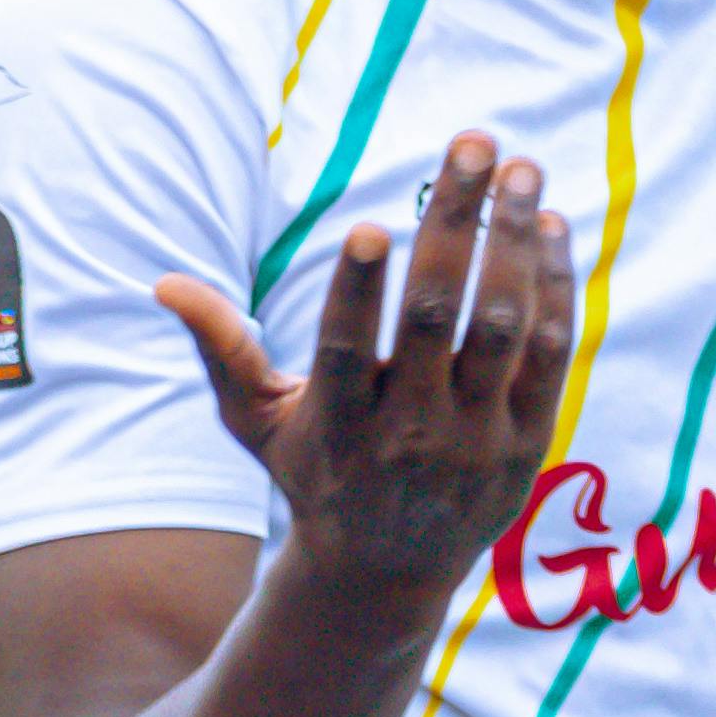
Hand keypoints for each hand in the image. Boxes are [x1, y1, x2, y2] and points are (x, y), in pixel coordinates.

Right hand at [154, 138, 578, 606]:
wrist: (387, 572)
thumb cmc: (316, 473)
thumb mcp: (257, 422)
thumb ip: (221, 349)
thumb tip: (164, 284)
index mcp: (337, 425)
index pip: (345, 352)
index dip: (357, 292)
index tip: (370, 228)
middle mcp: (408, 434)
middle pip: (433, 320)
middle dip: (454, 224)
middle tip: (471, 143)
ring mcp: (474, 440)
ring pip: (501, 329)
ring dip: (514, 242)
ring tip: (521, 169)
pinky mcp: (527, 443)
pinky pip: (547, 355)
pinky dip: (551, 287)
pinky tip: (549, 226)